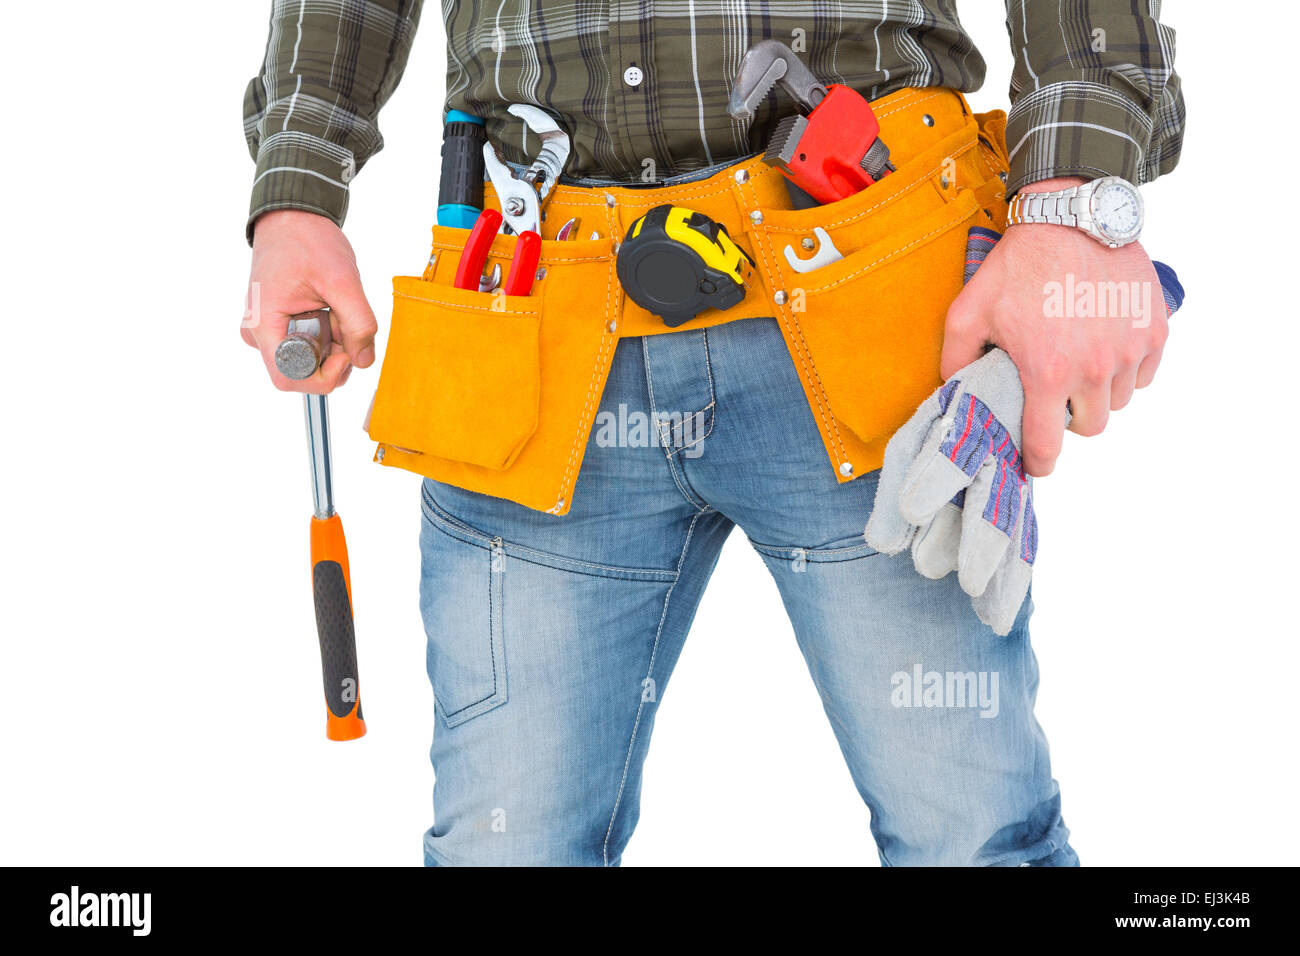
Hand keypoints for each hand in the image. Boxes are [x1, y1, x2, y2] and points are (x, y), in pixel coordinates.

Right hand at [242, 209, 377, 392]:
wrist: (292, 217)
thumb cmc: (308, 241)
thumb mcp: (343, 280)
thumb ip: (359, 323)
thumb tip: (365, 360)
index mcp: (264, 324)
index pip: (290, 377)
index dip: (325, 375)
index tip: (345, 350)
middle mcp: (259, 334)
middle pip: (302, 372)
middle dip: (334, 357)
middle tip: (344, 321)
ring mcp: (267, 331)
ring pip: (308, 360)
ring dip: (333, 344)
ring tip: (335, 309)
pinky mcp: (277, 327)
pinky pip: (307, 346)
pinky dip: (327, 336)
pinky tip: (328, 310)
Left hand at [940, 177, 1167, 475]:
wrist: (1071, 215)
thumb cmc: (1018, 265)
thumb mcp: (968, 312)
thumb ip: (956, 360)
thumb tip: (951, 392)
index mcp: (1047, 372)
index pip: (1046, 447)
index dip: (1038, 462)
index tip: (1036, 463)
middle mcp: (1095, 369)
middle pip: (1090, 427)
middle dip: (1069, 418)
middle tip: (1054, 394)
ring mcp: (1131, 350)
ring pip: (1119, 402)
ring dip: (1099, 393)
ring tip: (1078, 364)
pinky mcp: (1156, 329)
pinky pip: (1146, 373)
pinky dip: (1129, 369)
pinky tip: (1106, 347)